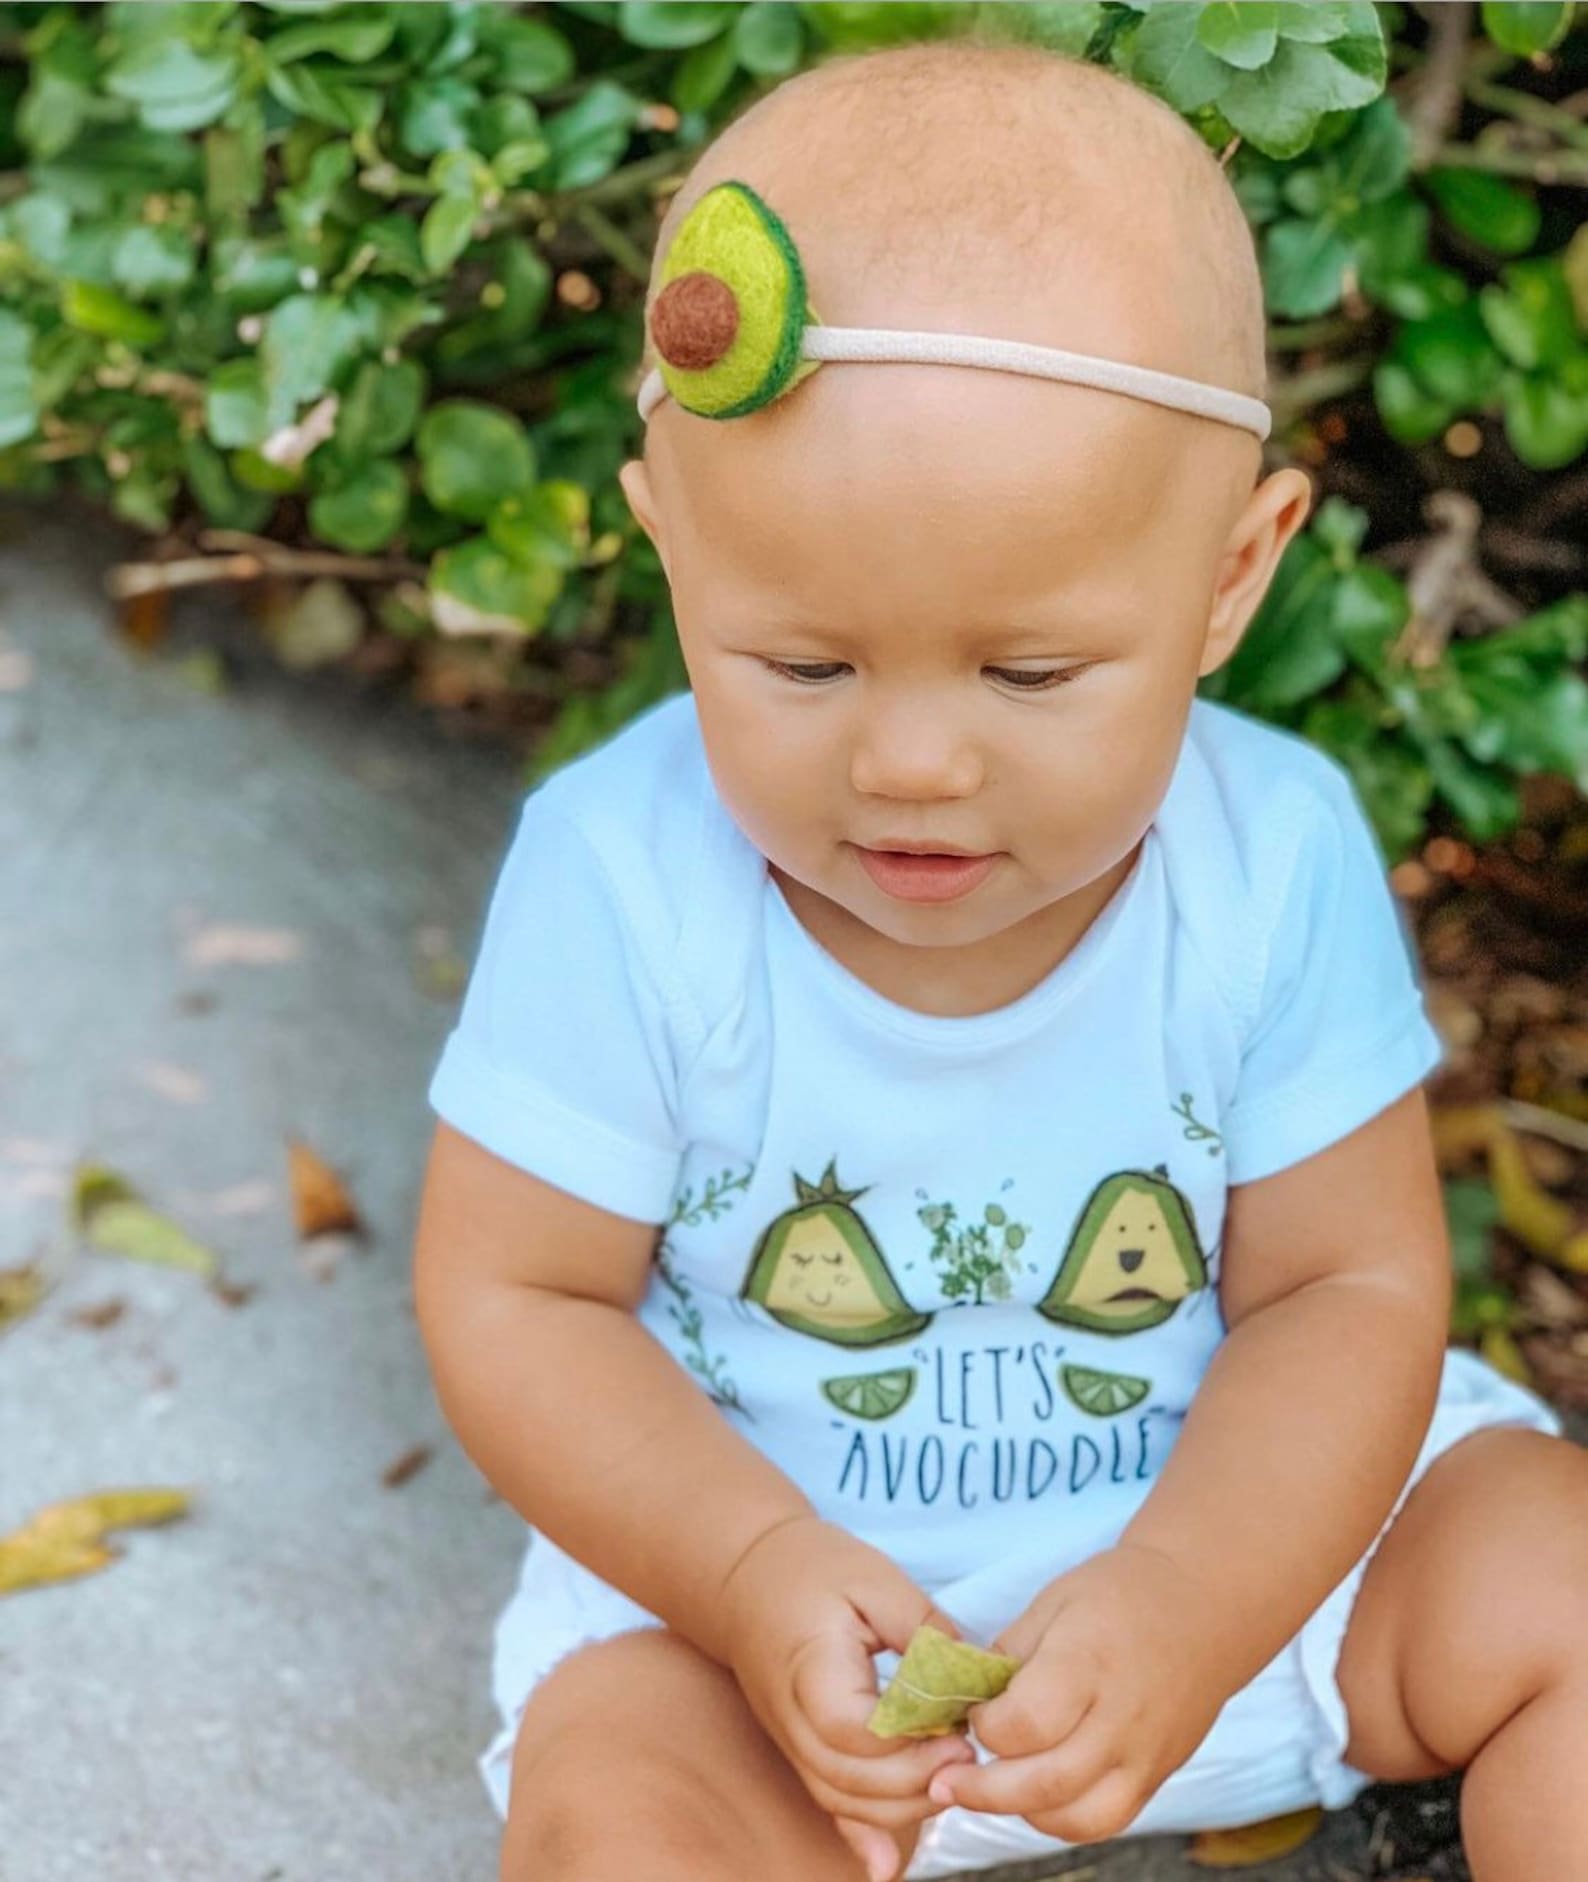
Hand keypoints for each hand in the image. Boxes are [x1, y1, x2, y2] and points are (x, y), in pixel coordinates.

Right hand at [720, 1514, 977, 1881]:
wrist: (744, 1572)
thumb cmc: (812, 1566)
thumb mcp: (876, 1579)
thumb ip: (925, 1631)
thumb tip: (976, 1678)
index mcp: (810, 1670)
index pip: (857, 1733)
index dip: (913, 1743)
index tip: (960, 1728)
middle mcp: (792, 1718)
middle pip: (850, 1781)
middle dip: (916, 1781)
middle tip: (966, 1754)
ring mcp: (790, 1740)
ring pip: (841, 1800)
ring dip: (900, 1805)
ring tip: (950, 1774)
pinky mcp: (798, 1748)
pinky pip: (826, 1801)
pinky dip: (857, 1833)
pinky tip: (886, 1866)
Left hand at [926, 1542, 1242, 1844]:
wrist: (1205, 1604)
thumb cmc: (1121, 1594)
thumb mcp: (1055, 1600)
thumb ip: (1010, 1654)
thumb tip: (967, 1700)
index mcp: (1090, 1660)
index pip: (1026, 1723)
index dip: (985, 1727)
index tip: (972, 1712)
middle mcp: (1122, 1717)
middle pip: (1046, 1782)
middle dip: (984, 1791)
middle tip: (945, 1781)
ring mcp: (1146, 1755)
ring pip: (1077, 1817)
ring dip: (1021, 1812)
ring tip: (988, 1790)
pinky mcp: (1157, 1776)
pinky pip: (1105, 1821)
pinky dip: (1061, 1818)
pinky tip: (1032, 1795)